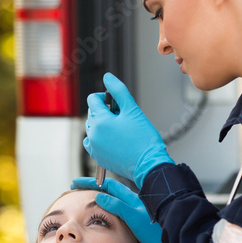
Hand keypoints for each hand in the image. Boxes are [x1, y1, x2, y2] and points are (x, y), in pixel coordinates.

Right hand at [72, 177, 168, 242]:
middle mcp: (134, 202)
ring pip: (113, 200)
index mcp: (132, 198)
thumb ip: (117, 205)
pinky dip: (106, 208)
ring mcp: (135, 212)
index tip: (75, 183)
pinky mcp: (137, 222)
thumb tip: (99, 195)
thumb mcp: (133, 217)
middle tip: (77, 187)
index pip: (108, 185)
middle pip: (109, 190)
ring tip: (86, 198)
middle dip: (93, 187)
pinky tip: (103, 214)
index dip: (91, 183)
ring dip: (99, 197)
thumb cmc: (155, 232)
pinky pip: (117, 210)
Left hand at [84, 73, 173, 187]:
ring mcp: (94, 148)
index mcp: (100, 121)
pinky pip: (93, 142)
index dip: (105, 97)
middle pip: (93, 113)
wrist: (149, 165)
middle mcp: (93, 135)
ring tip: (121, 129)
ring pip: (93, 128)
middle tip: (124, 117)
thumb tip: (107, 77)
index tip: (117, 102)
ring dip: (103, 124)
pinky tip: (114, 139)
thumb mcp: (132, 110)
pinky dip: (100, 138)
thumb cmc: (143, 139)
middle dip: (106, 111)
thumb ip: (118, 90)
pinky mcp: (97, 158)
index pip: (93, 100)